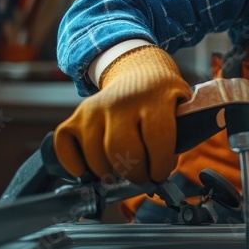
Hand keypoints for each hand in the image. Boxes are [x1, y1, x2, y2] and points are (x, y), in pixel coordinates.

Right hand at [54, 45, 190, 184]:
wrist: (138, 72)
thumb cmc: (162, 100)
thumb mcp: (182, 107)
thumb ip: (182, 134)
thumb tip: (165, 172)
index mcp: (156, 97)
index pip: (158, 139)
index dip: (160, 165)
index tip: (159, 173)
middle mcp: (122, 101)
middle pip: (123, 150)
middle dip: (135, 173)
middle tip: (141, 176)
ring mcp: (95, 107)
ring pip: (96, 156)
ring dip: (109, 173)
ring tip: (121, 170)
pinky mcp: (76, 115)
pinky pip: (65, 146)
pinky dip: (75, 165)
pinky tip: (90, 170)